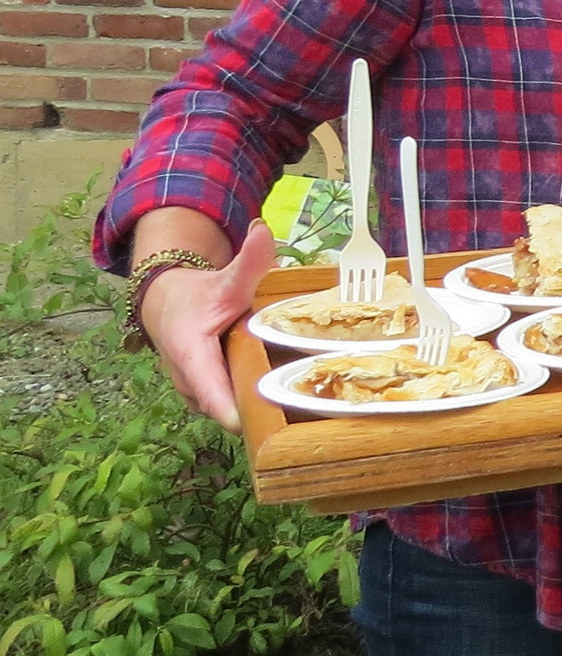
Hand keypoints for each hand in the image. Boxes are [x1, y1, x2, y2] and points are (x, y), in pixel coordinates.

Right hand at [141, 220, 278, 429]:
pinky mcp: (206, 397)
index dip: (237, 412)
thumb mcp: (225, 280)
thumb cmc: (194, 295)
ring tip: (299, 401)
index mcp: (191, 357)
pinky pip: (232, 406)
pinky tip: (284, 396)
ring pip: (231, 409)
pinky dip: (252, 402)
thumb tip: (264, 231)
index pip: (212, 395)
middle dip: (260, 410)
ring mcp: (196, 394)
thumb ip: (248, 263)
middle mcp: (190, 384)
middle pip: (228, 408)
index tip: (264, 423)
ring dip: (258, 407)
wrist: (164, 302)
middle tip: (303, 405)